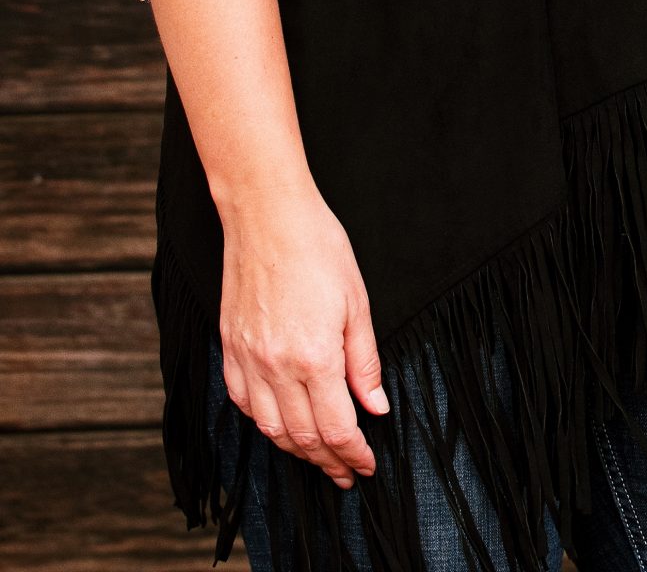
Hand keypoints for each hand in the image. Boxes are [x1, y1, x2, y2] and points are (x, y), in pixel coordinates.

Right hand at [219, 184, 388, 488]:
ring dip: (296, 450)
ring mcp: (247, 360)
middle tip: (346, 472)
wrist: (267, 215)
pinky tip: (281, 424)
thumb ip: (364, 362)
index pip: (336, 428)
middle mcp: (276, 367)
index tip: (366, 465)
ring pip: (270, 428)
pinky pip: (244, 404)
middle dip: (328, 461)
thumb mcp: (357, 302)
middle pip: (302, 437)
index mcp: (314, 357)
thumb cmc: (318, 247)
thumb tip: (376, 407)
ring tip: (319, 456)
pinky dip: (264, 423)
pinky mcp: (229, 349)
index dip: (353, 454)